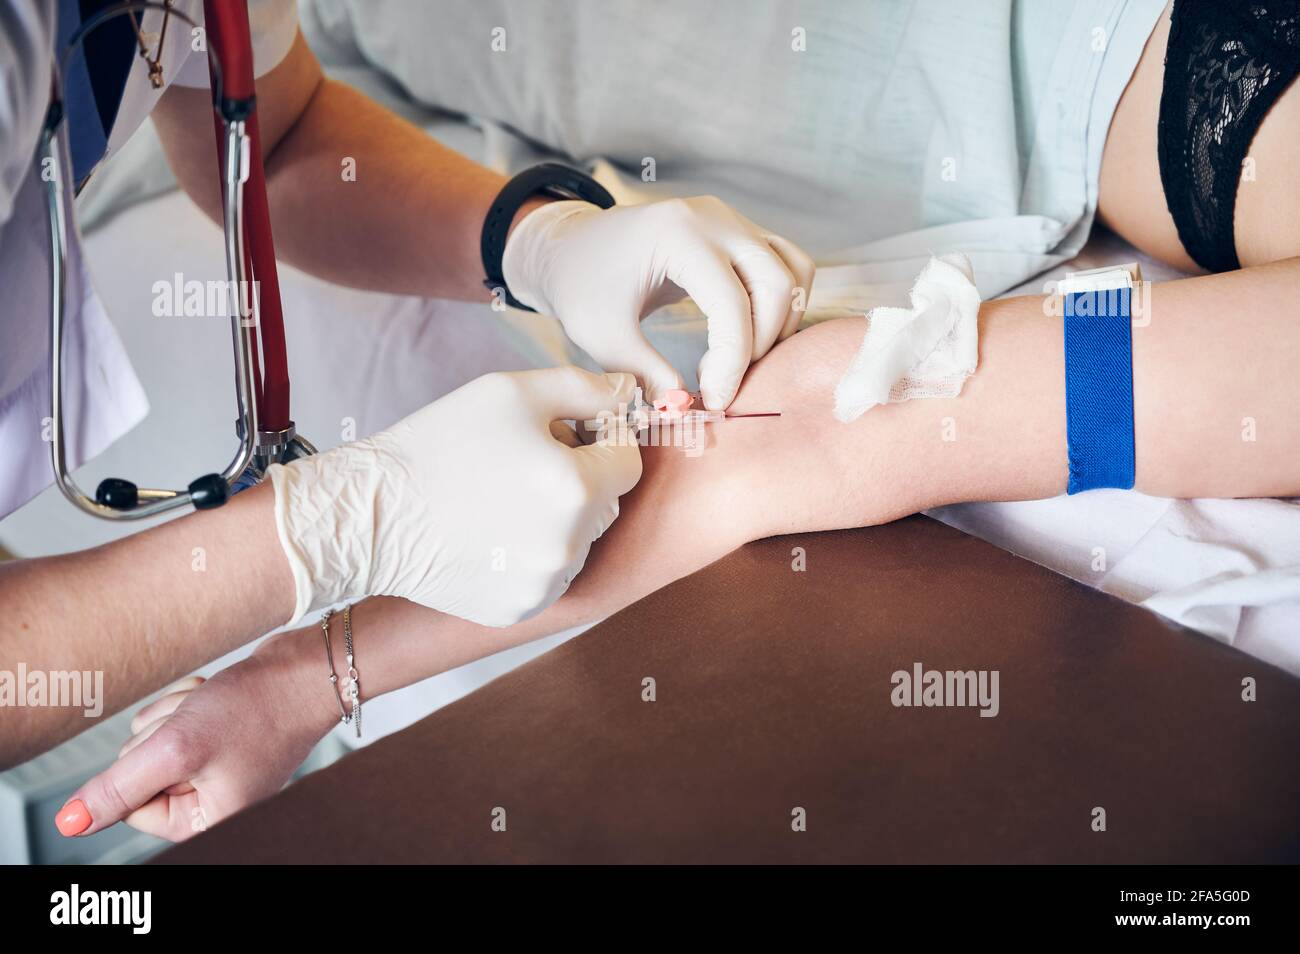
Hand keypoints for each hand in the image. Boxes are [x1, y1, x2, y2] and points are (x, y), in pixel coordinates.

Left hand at [55, 634, 329, 841]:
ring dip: (174, 715)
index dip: (147, 767)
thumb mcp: (177, 748)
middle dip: (163, 736)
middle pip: (140, 769)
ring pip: (152, 740)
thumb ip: (119, 787)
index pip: (131, 805)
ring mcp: (213, 769)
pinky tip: (214, 698)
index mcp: (204, 820)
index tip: (184, 747)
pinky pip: (171, 722)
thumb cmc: (258, 709)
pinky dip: (186, 704)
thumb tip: (71, 822)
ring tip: (212, 708)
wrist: (306, 669)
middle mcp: (208, 801)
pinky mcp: (215, 740)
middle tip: (204, 724)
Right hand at [270, 366, 642, 626]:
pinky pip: (549, 574)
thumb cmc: (439, 444)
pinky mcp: (521, 608)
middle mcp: (571, 544)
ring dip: (558, 520)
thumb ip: (584, 388)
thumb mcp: (512, 393)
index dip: (602, 441)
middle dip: (581, 480)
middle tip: (524, 463)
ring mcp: (546, 583)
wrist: (371, 513)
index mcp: (578, 487)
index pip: (628, 461)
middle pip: (606, 503)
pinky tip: (490, 534)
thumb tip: (628, 391)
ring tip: (502, 499)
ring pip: (579, 541)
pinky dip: (531, 555)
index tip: (566, 434)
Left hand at [503, 195, 814, 408]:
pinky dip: (782, 303)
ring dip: (779, 324)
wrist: (573, 245)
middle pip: (777, 285)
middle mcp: (715, 219)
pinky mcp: (740, 232)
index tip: (716, 401)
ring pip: (793, 271)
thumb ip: (643, 372)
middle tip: (727, 382)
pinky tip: (748, 336)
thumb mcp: (602, 335)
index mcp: (678, 236)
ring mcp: (732, 220)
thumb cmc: (582, 285)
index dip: (732, 361)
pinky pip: (787, 264)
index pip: (731, 304)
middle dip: (760, 344)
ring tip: (738, 359)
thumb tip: (683, 406)